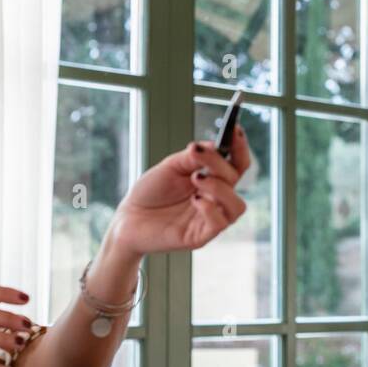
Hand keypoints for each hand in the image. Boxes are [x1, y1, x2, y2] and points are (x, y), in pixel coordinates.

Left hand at [104, 131, 252, 259]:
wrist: (126, 219)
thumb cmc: (149, 193)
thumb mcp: (170, 167)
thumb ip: (193, 158)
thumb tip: (215, 145)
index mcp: (212, 180)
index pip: (236, 164)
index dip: (240, 147)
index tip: (236, 130)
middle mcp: (215, 199)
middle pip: (235, 180)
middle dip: (219, 164)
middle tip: (198, 155)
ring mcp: (209, 218)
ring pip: (236, 206)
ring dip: (220, 188)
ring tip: (196, 178)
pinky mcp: (200, 237)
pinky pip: (219, 224)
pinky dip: (210, 209)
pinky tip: (194, 199)